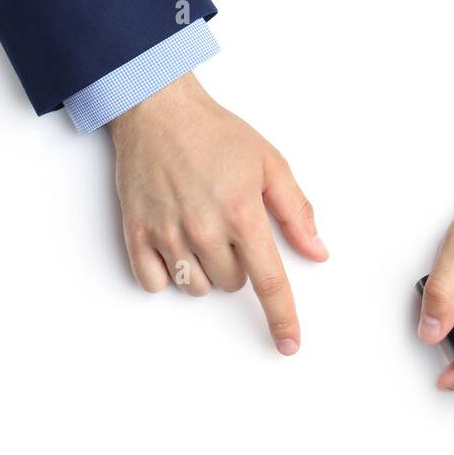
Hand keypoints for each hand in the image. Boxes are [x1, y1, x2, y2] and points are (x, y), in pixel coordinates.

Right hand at [108, 73, 327, 353]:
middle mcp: (204, 229)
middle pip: (232, 284)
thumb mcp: (270, 163)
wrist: (158, 110)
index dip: (282, 317)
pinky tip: (173, 244)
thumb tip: (317, 252)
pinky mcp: (136, 233)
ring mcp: (167, 233)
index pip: (269, 282)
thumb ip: (296, 212)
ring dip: (204, 270)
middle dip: (238, 263)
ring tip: (200, 229)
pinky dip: (166, 274)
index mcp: (243, 213)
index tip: (289, 343)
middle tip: (228, 223)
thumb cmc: (215, 134)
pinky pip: (154, 283)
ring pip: (196, 287)